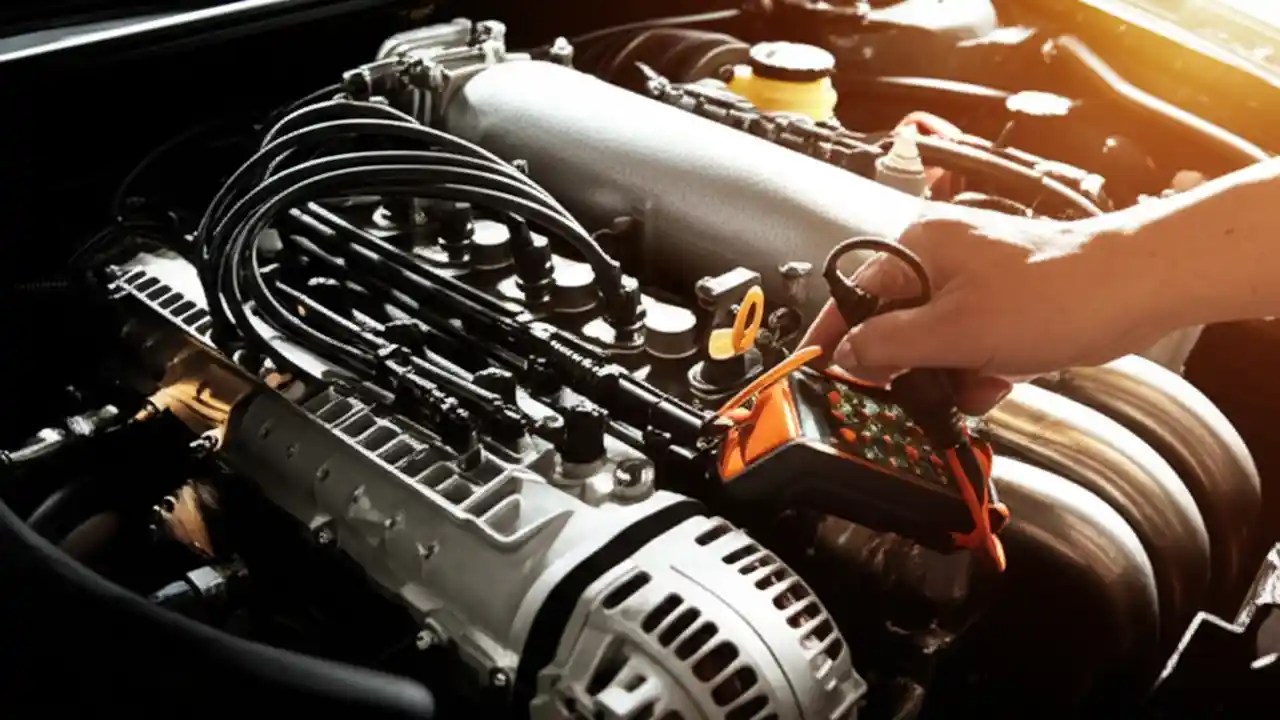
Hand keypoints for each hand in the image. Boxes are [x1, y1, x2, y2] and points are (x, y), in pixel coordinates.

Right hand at [800, 205, 1170, 413]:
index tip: (819, 372)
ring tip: (976, 383)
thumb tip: (846, 356)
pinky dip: (976, 369)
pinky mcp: (1000, 305)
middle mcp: (940, 256)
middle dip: (908, 365)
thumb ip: (888, 345)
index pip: (852, 295)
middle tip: (914, 391)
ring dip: (948, 373)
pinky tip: (998, 378)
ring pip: (932, 342)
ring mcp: (972, 280)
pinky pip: (966, 345)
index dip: (834, 338)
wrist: (1134, 290)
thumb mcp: (954, 332)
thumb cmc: (1057, 292)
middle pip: (893, 324)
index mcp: (917, 247)